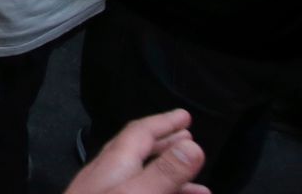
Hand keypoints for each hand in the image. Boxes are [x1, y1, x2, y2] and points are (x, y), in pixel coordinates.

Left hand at [63, 109, 209, 193]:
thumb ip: (163, 173)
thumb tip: (193, 145)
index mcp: (113, 164)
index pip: (139, 132)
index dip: (164, 122)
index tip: (185, 115)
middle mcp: (107, 175)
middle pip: (138, 151)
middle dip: (165, 144)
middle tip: (189, 138)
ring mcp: (103, 193)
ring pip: (140, 178)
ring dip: (168, 176)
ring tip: (198, 182)